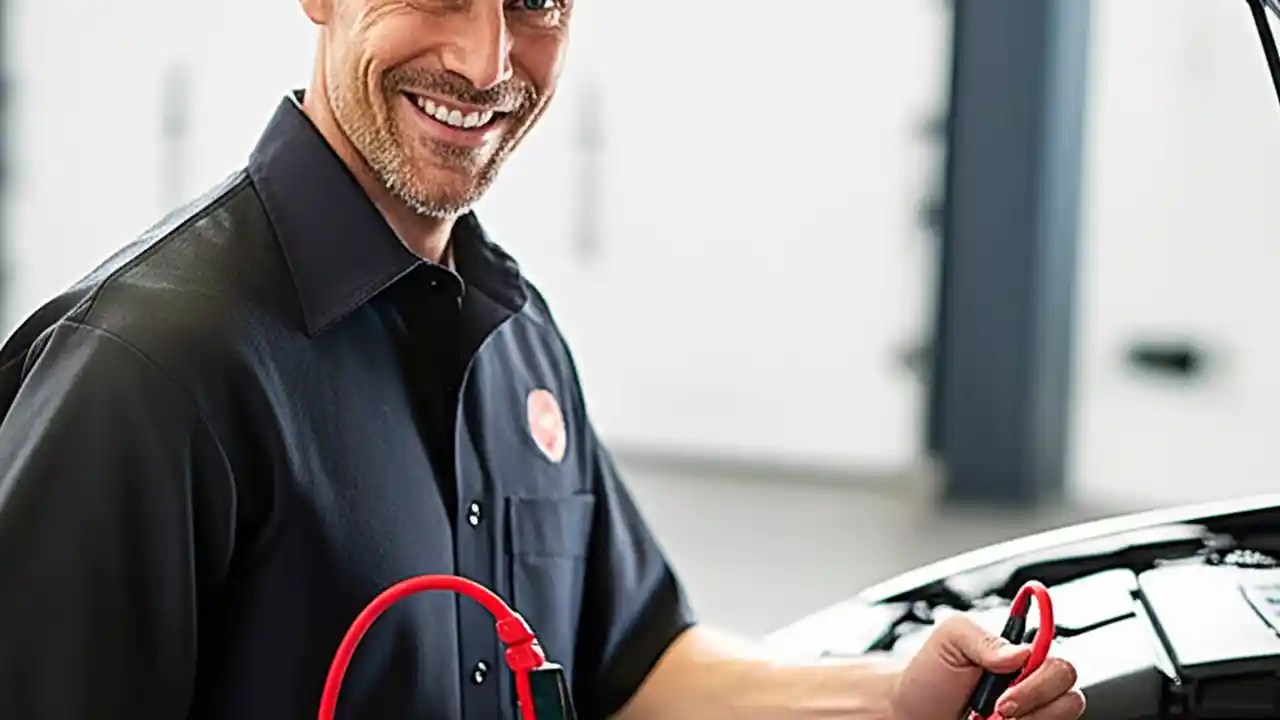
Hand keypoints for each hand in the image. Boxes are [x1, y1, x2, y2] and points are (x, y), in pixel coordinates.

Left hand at [890, 615, 1084, 718]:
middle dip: (1033, 700)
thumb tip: (1022, 652)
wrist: (910, 713)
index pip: (1061, 662)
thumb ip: (983, 637)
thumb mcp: (948, 639)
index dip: (1044, 674)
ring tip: (988, 718)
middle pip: (1070, 695)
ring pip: (1060, 719)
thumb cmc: (928, 676)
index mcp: (1021, 658)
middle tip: (998, 706)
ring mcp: (1031, 714)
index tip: (1011, 679)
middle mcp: (1033, 687)